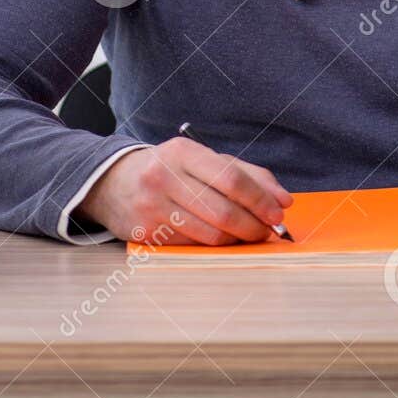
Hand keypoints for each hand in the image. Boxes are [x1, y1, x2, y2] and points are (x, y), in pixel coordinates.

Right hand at [77, 134, 293, 244]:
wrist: (115, 183)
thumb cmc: (172, 170)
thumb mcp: (205, 160)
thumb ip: (247, 174)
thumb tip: (282, 200)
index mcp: (183, 152)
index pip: (231, 177)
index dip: (259, 199)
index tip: (278, 212)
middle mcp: (164, 176)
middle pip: (222, 210)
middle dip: (252, 225)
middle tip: (268, 230)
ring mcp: (152, 206)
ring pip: (209, 233)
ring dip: (237, 239)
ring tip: (248, 235)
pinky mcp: (145, 232)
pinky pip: (193, 245)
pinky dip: (215, 246)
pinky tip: (222, 239)